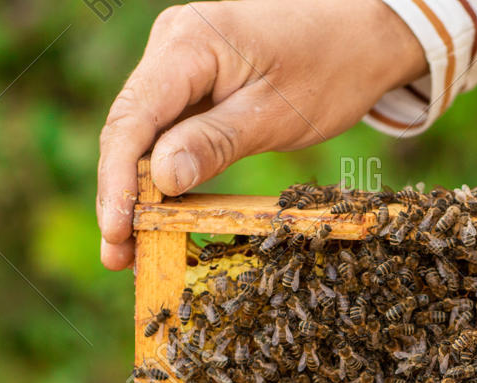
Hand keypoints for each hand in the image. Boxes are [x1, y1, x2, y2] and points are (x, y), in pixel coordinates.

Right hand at [97, 0, 427, 269]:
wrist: (360, 32)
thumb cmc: (328, 66)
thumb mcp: (275, 115)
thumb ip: (214, 143)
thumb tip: (160, 181)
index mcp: (189, 42)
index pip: (134, 117)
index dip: (118, 180)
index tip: (116, 231)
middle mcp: (172, 44)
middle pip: (128, 128)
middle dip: (120, 195)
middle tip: (118, 256)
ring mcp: (178, 60)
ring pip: (142, 133)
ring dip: (135, 190)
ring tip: (130, 249)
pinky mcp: (191, 79)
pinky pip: (165, 129)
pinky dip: (161, 172)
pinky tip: (156, 214)